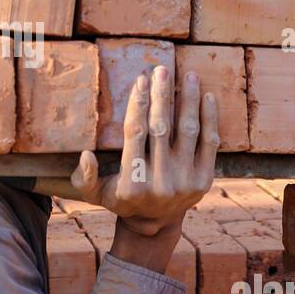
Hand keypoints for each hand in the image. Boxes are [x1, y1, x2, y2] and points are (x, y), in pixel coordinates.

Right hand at [70, 65, 219, 236]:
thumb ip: (85, 177)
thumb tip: (86, 154)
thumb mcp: (95, 194)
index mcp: (132, 182)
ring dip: (189, 100)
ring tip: (189, 75)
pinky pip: (209, 142)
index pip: (135, 133)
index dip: (137, 104)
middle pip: (161, 128)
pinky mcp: (204, 180)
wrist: (155, 223)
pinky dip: (209, 117)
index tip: (140, 80)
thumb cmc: (121, 199)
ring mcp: (185, 181)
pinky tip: (206, 96)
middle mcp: (160, 182)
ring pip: (188, 131)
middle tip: (162, 70)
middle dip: (161, 95)